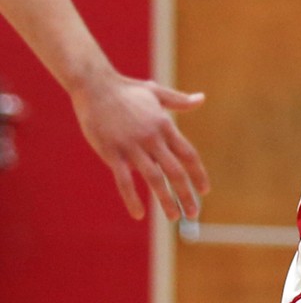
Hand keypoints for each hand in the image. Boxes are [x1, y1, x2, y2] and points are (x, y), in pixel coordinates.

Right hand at [70, 70, 209, 220]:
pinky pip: (124, 181)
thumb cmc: (125, 89)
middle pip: (176, 172)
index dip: (198, 174)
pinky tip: (139, 214)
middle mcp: (152, 138)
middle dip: (187, 194)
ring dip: (166, 200)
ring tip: (174, 217)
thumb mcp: (156, 92)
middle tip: (194, 214)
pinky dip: (132, 198)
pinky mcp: (112, 152)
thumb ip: (179, 101)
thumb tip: (201, 99)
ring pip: (154, 179)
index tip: (204, 191)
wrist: (94, 85)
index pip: (188, 155)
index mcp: (164, 125)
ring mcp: (132, 146)